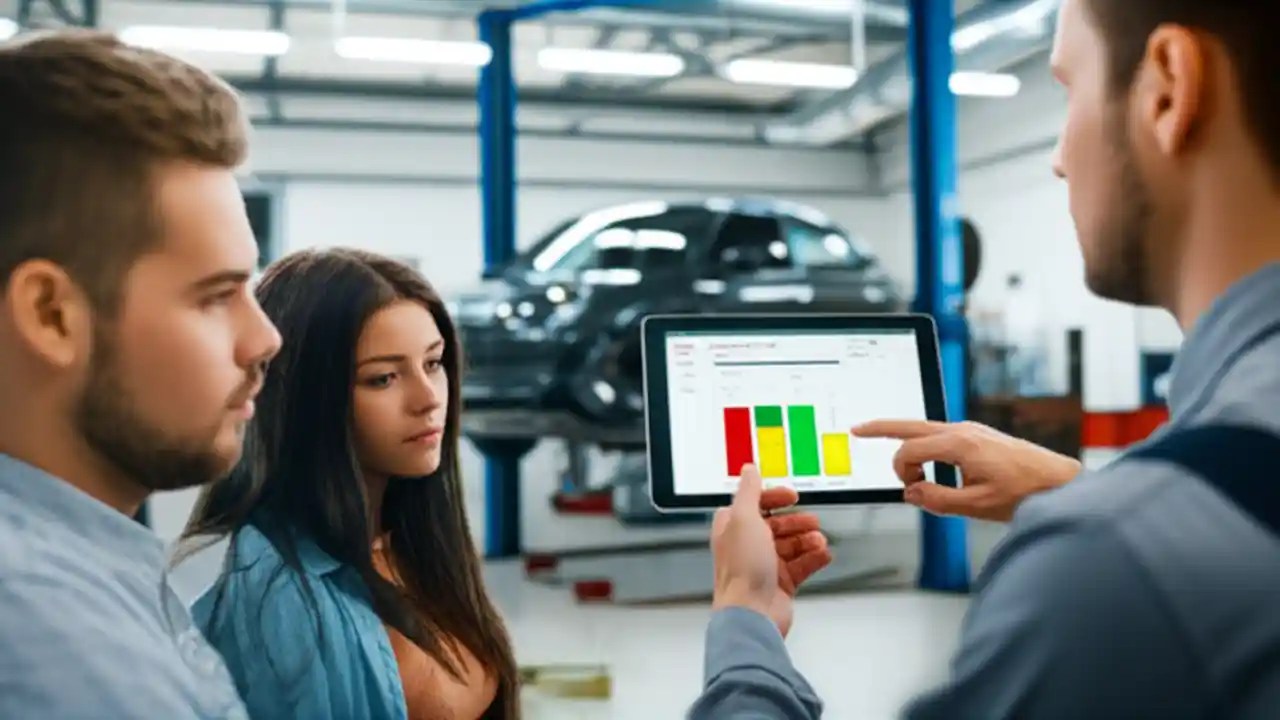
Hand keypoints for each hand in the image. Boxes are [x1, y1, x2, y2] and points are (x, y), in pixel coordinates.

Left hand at [711, 465, 832, 636]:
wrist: (752, 613)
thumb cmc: (742, 569)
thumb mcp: (743, 517)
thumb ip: (748, 491)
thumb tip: (749, 469)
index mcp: (732, 527)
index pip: (755, 503)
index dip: (774, 497)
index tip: (792, 496)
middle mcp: (746, 545)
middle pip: (777, 524)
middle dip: (797, 522)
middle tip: (813, 522)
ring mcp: (763, 565)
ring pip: (792, 545)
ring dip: (808, 540)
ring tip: (820, 541)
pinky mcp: (780, 584)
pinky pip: (801, 566)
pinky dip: (814, 559)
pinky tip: (824, 555)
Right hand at [853, 420, 1081, 521]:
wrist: (1060, 482)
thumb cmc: (1026, 492)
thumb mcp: (977, 505)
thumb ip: (938, 500)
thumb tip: (911, 493)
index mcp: (960, 444)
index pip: (910, 452)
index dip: (902, 473)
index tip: (912, 491)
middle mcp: (963, 430)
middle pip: (910, 425)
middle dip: (882, 428)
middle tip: (858, 429)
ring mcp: (971, 430)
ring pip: (925, 428)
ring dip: (907, 444)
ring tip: (897, 461)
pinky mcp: (977, 436)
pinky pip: (940, 435)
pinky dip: (925, 446)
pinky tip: (926, 461)